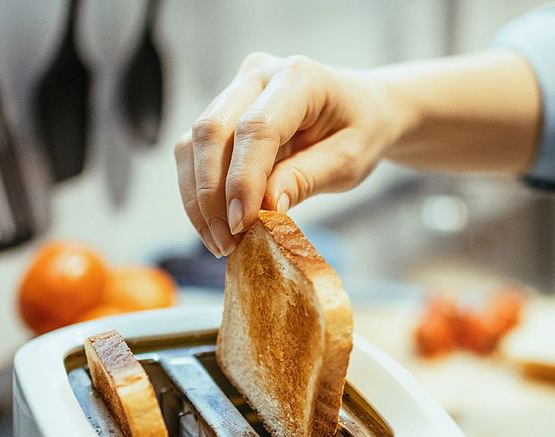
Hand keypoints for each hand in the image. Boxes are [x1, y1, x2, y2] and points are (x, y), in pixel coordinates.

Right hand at [174, 53, 410, 255]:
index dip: (243, 179)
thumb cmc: (360, 130)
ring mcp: (236, 89)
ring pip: (194, 143)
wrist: (361, 109)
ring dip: (198, 198)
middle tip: (225, 244)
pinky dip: (199, 193)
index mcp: (298, 77)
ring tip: (220, 243)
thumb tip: (265, 209)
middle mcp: (258, 74)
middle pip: (212, 130)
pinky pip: (196, 152)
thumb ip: (307, 178)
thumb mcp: (349, 160)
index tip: (241, 225)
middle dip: (210, 193)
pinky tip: (216, 226)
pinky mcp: (223, 110)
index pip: (256, 128)